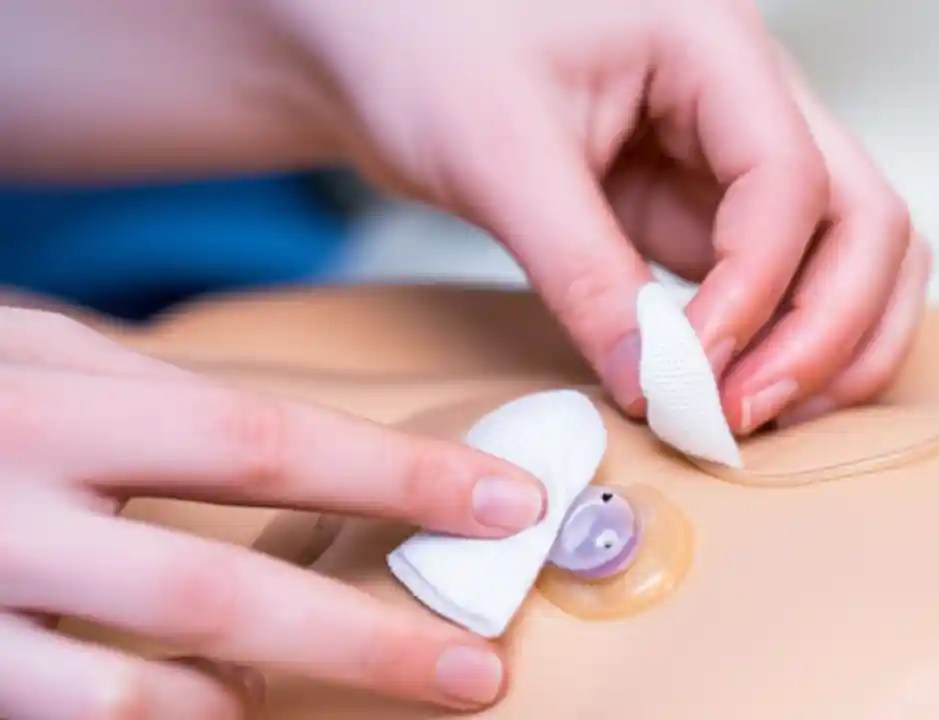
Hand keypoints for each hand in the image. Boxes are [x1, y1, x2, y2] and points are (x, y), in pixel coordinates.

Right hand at [0, 309, 545, 716]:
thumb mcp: (44, 363)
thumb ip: (158, 407)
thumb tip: (312, 458)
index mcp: (58, 400)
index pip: (266, 437)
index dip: (398, 476)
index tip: (510, 505)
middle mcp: (10, 502)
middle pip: (217, 588)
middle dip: (361, 642)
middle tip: (478, 673)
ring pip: (131, 694)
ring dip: (250, 710)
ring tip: (343, 705)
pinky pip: (60, 719)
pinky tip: (208, 716)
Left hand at [265, 0, 929, 431]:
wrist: (378, 37)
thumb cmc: (425, 43)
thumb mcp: (498, 154)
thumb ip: (583, 271)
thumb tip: (654, 388)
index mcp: (715, 42)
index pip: (792, 182)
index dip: (757, 292)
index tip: (692, 377)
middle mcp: (750, 93)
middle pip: (866, 218)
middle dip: (828, 328)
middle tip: (747, 413)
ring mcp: (734, 153)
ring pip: (849, 252)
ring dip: (830, 341)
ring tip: (755, 415)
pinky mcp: (701, 204)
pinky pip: (780, 276)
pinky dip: (778, 340)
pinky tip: (730, 391)